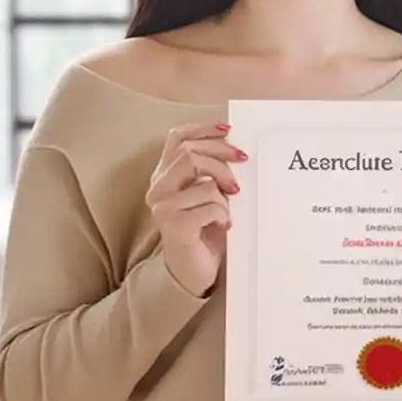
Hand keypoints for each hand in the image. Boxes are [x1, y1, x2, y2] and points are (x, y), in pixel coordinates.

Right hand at [145, 123, 246, 296]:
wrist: (193, 271)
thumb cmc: (205, 230)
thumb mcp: (209, 195)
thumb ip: (212, 172)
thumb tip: (237, 150)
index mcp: (165, 176)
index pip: (177, 139)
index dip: (203, 129)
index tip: (229, 130)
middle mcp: (157, 188)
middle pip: (191, 154)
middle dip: (223, 157)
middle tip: (244, 165)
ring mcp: (162, 207)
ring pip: (205, 182)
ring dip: (226, 196)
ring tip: (228, 210)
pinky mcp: (173, 225)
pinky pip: (211, 207)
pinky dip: (224, 215)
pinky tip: (224, 225)